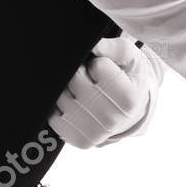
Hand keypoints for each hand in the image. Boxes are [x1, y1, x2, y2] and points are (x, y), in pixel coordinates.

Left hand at [47, 35, 163, 148]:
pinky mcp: (80, 141)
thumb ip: (115, 48)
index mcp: (128, 98)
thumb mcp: (131, 59)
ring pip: (62, 98)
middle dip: (79, 72)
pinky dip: (59, 108)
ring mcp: (95, 133)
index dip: (97, 62)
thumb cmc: (129, 79)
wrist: (130, 111)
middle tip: (89, 75)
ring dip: (67, 89)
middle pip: (76, 81)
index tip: (103, 66)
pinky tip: (73, 103)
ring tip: (82, 90)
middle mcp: (112, 119)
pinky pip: (54, 118)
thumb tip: (95, 45)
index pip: (97, 67)